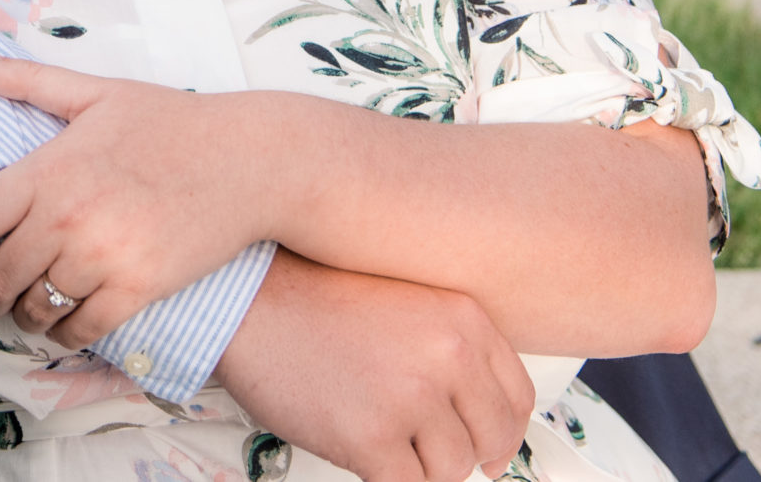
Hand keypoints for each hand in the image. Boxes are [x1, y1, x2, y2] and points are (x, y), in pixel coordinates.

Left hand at [0, 43, 260, 349]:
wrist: (248, 160)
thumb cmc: (170, 122)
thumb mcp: (94, 92)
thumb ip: (24, 80)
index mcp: (48, 169)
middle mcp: (67, 217)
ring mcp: (103, 257)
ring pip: (35, 309)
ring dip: (23, 315)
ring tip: (25, 307)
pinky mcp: (138, 288)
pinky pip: (81, 328)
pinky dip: (66, 332)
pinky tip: (67, 319)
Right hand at [216, 250, 535, 481]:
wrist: (245, 300)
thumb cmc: (308, 297)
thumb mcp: (401, 300)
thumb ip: (448, 349)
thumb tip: (479, 419)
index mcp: (460, 317)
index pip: (516, 396)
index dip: (501, 429)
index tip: (487, 443)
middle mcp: (446, 354)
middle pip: (491, 439)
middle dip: (463, 453)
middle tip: (431, 451)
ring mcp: (410, 397)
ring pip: (450, 470)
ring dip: (415, 463)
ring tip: (375, 428)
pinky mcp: (371, 437)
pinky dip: (385, 474)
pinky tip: (360, 446)